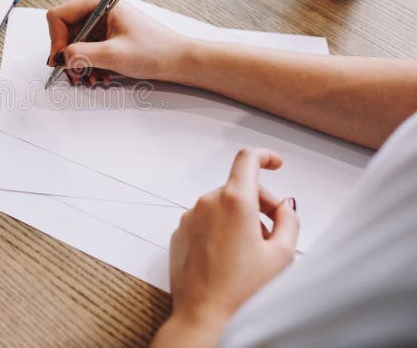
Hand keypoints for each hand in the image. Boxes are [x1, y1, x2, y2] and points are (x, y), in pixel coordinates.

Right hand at [46, 0, 192, 84]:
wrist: (178, 60)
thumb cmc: (154, 51)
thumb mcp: (112, 55)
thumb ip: (80, 54)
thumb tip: (58, 58)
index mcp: (99, 3)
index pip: (59, 16)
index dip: (56, 40)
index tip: (61, 60)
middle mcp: (98, 9)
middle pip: (65, 32)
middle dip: (68, 56)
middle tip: (75, 75)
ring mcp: (102, 22)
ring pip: (74, 43)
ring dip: (79, 64)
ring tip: (90, 79)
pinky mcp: (106, 35)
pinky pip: (86, 49)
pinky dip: (88, 65)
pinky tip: (99, 76)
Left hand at [152, 148, 298, 346]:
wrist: (202, 313)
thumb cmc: (240, 289)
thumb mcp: (282, 255)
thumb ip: (289, 221)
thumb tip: (286, 206)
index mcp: (234, 201)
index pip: (248, 159)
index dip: (265, 156)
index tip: (275, 163)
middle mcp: (208, 203)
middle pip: (239, 187)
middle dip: (260, 203)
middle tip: (274, 231)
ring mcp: (190, 217)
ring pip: (222, 206)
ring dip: (240, 219)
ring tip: (252, 251)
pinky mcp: (180, 232)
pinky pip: (205, 221)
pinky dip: (220, 229)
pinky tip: (230, 257)